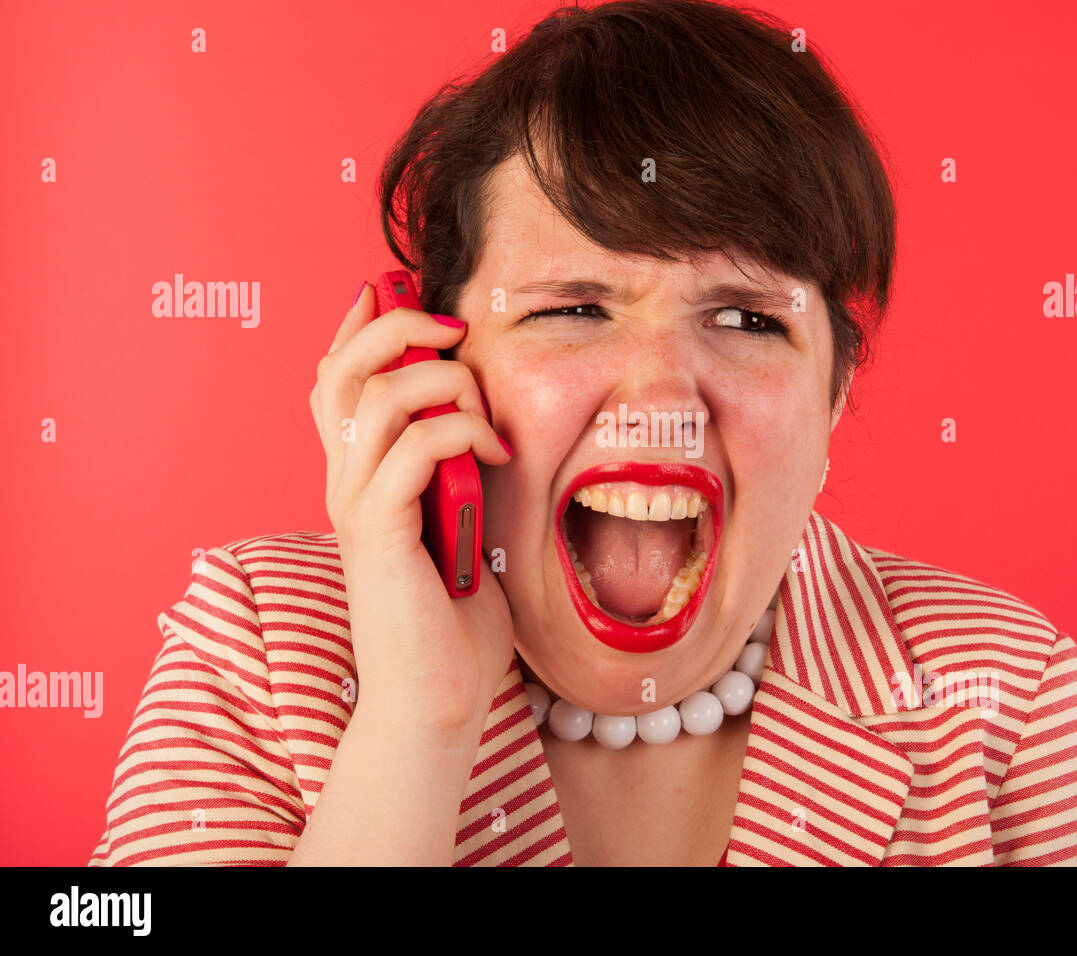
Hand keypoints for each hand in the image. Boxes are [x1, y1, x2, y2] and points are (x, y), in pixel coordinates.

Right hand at [309, 282, 514, 733]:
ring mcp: (355, 507)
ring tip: (486, 415)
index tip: (390, 287)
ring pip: (379, 399)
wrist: (437, 697)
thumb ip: (455, 468)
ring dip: (444, 383)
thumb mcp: (459, 521)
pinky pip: (412, 450)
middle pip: (343, 371)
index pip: (336, 380)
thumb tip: (481, 414)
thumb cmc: (455, 617)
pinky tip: (494, 453)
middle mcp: (344, 483)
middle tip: (451, 324)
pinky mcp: (379, 534)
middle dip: (396, 325)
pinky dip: (460, 432)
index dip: (357, 326)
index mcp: (358, 477)